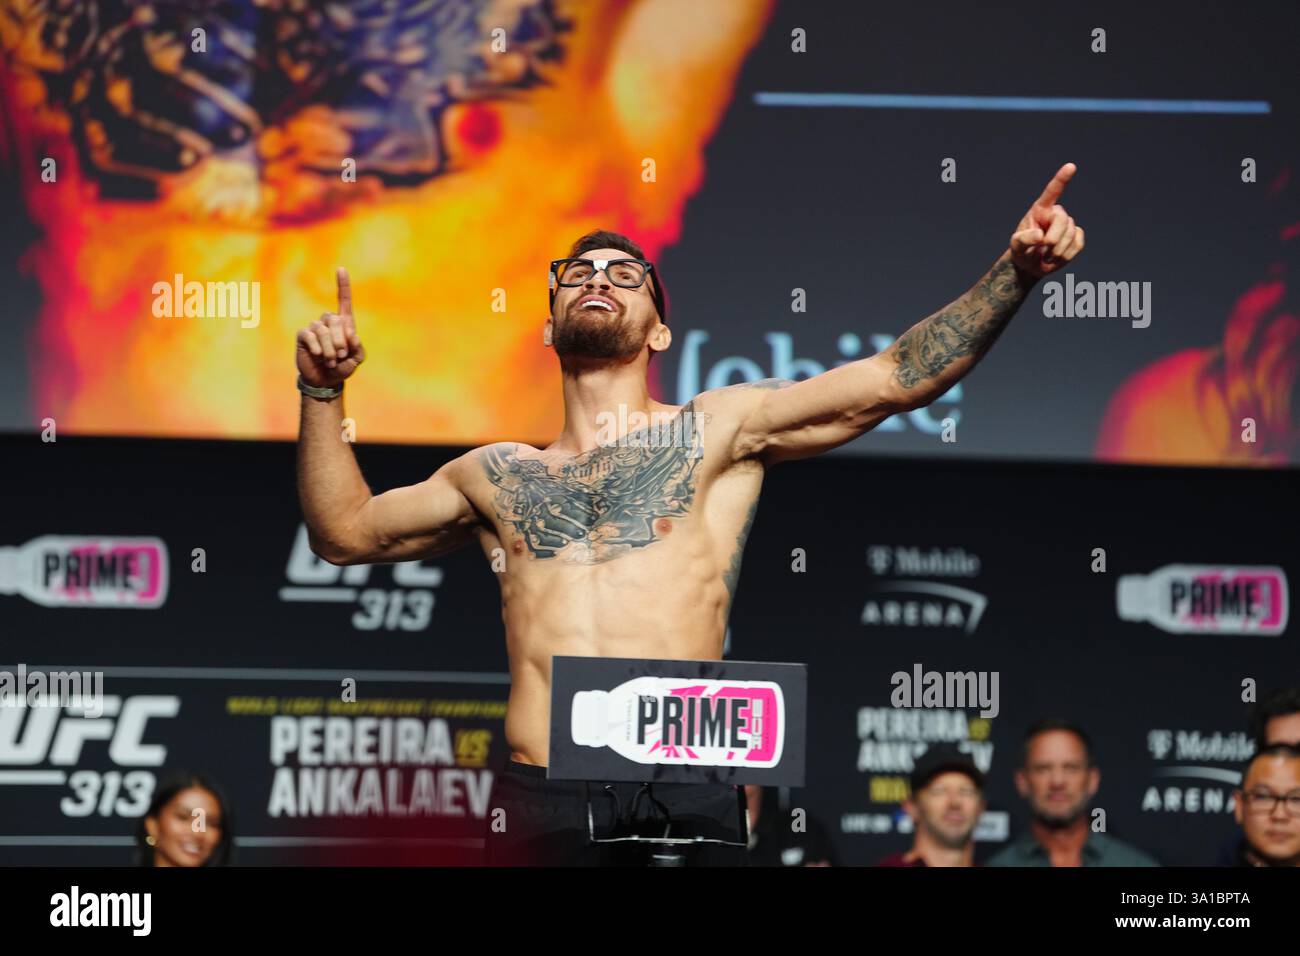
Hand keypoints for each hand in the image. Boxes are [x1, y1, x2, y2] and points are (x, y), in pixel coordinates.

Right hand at [296, 267, 366, 387]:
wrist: (325, 380)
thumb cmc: (342, 367)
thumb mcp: (356, 360)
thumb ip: (358, 348)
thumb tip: (352, 334)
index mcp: (344, 324)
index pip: (344, 300)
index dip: (343, 285)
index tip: (341, 269)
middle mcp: (329, 322)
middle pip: (335, 320)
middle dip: (340, 341)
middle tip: (340, 355)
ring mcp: (315, 327)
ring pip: (323, 330)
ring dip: (329, 348)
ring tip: (330, 360)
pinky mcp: (303, 335)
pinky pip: (310, 335)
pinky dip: (317, 347)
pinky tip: (319, 355)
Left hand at [1009, 163, 1084, 278]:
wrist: (1031, 265)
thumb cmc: (1021, 251)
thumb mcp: (1016, 246)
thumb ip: (1024, 240)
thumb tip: (1040, 235)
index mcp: (1040, 210)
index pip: (1052, 192)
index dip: (1061, 179)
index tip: (1071, 166)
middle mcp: (1055, 214)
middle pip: (1062, 220)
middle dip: (1053, 238)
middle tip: (1043, 248)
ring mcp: (1067, 224)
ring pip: (1070, 234)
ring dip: (1057, 251)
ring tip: (1046, 255)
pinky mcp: (1076, 237)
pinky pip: (1078, 244)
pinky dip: (1066, 255)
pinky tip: (1056, 257)